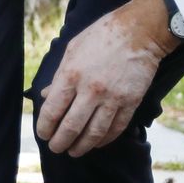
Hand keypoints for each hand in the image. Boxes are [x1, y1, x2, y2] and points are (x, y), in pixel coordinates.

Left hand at [35, 0, 172, 157]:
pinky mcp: (130, 102)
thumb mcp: (73, 49)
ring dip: (81, 147)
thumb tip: (45, 96)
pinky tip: (96, 143)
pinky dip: (104, 140)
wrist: (140, 30)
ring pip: (93, 133)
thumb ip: (59, 75)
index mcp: (72, 74)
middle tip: (56, 148)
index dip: (45, 127)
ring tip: (73, 151)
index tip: (43, 133)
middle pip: (71, 127)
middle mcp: (91, 90)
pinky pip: (115, 128)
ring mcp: (112, 98)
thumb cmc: (102, 35)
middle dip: (60, 143)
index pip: (52, 111)